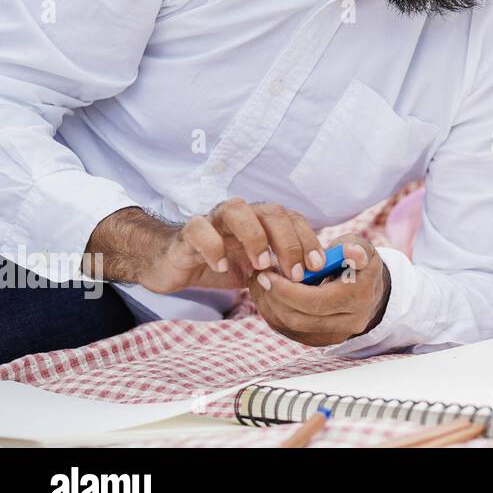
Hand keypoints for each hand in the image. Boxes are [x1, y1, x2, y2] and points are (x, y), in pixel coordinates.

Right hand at [138, 198, 326, 293]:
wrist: (175, 264)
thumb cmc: (223, 264)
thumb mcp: (257, 270)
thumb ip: (280, 270)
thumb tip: (314, 283)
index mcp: (261, 220)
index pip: (292, 218)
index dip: (308, 239)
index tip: (318, 266)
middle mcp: (241, 214)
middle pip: (271, 212)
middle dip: (289, 242)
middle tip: (295, 274)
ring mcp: (214, 219)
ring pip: (237, 209)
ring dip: (255, 236)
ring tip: (262, 266)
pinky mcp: (188, 232)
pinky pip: (200, 228)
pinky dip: (213, 246)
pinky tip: (222, 267)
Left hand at [247, 234, 390, 346]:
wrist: (368, 288)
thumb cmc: (357, 261)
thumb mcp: (360, 247)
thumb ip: (354, 247)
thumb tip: (352, 252)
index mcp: (360, 296)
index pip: (315, 301)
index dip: (286, 290)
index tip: (266, 273)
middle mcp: (351, 321)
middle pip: (299, 318)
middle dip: (274, 297)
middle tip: (259, 277)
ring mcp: (336, 334)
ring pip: (292, 326)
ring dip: (271, 305)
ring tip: (261, 284)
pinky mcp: (322, 340)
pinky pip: (290, 331)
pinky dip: (275, 313)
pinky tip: (268, 296)